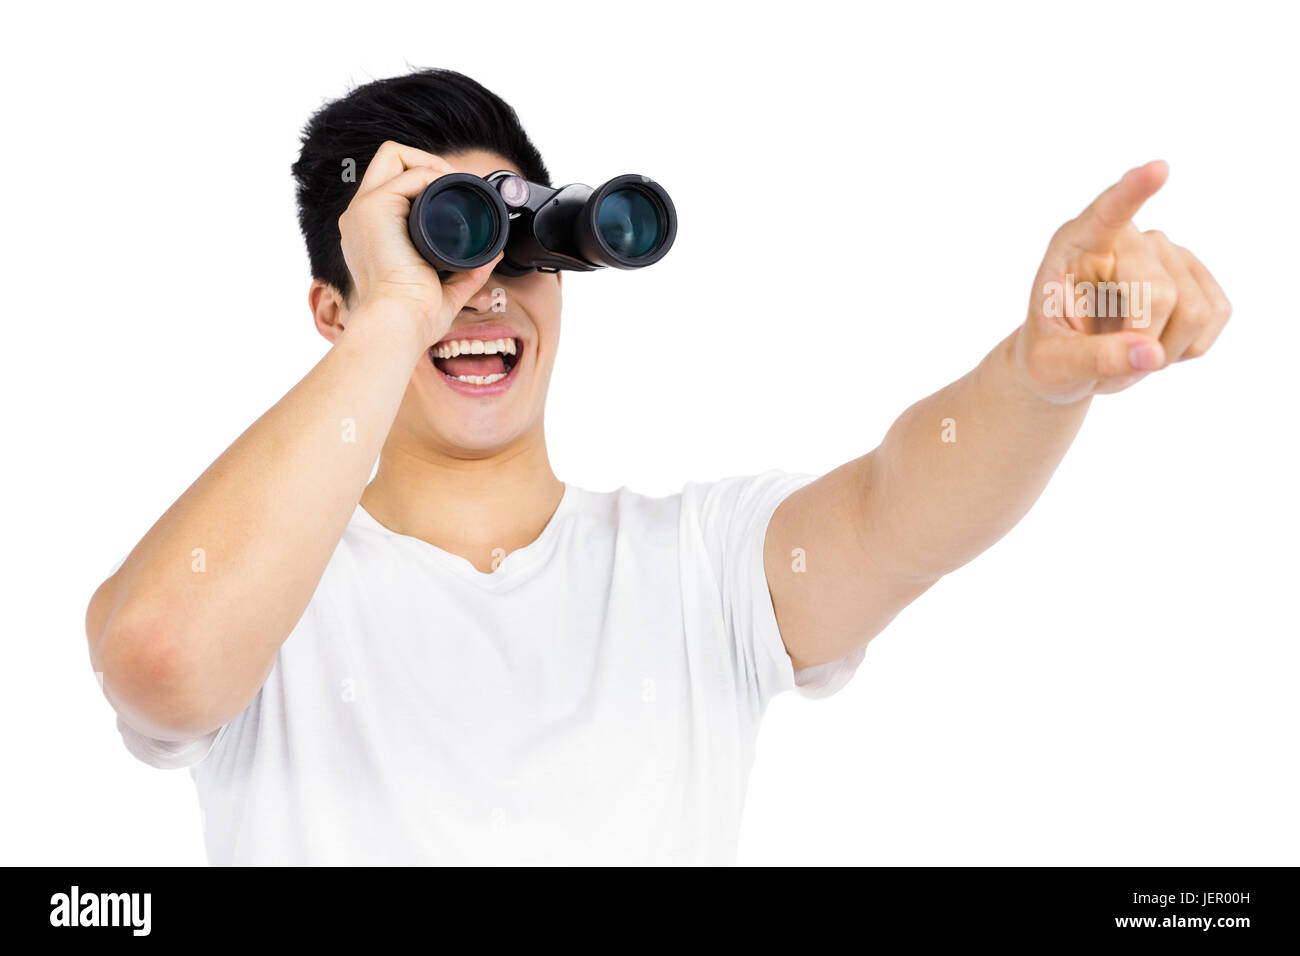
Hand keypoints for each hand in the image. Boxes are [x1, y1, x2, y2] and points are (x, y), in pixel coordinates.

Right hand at [337, 140, 501, 344]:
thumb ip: (467, 273)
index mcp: (372, 235)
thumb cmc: (414, 317)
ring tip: (454, 185)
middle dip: (426, 162)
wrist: (399, 323)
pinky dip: (431, 173)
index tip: (455, 198)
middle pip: (388, 162)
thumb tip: (492, 255)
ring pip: (393, 155)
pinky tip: (448, 191)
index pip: (392, 187)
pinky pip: (405, 170)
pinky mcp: (373, 208)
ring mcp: (363, 210)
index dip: (425, 183)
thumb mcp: (445, 289)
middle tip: (454, 186)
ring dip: (430, 163)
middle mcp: (361, 218)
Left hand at [1014, 161, 1231, 403]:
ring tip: (1126, 350)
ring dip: (1163, 351)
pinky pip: (1214, 315)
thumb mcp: (1053, 367)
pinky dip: (1186, 348)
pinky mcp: (1199, 276)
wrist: (1071, 363)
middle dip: (1140, 340)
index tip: (1157, 169)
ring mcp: (1167, 252)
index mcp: (1075, 247)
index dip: (1131, 194)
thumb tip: (1150, 354)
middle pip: (1159, 294)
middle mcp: (1127, 239)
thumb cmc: (1051, 356)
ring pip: (1193, 310)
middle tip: (1105, 361)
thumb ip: (1094, 360)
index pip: (1105, 215)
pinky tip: (1155, 342)